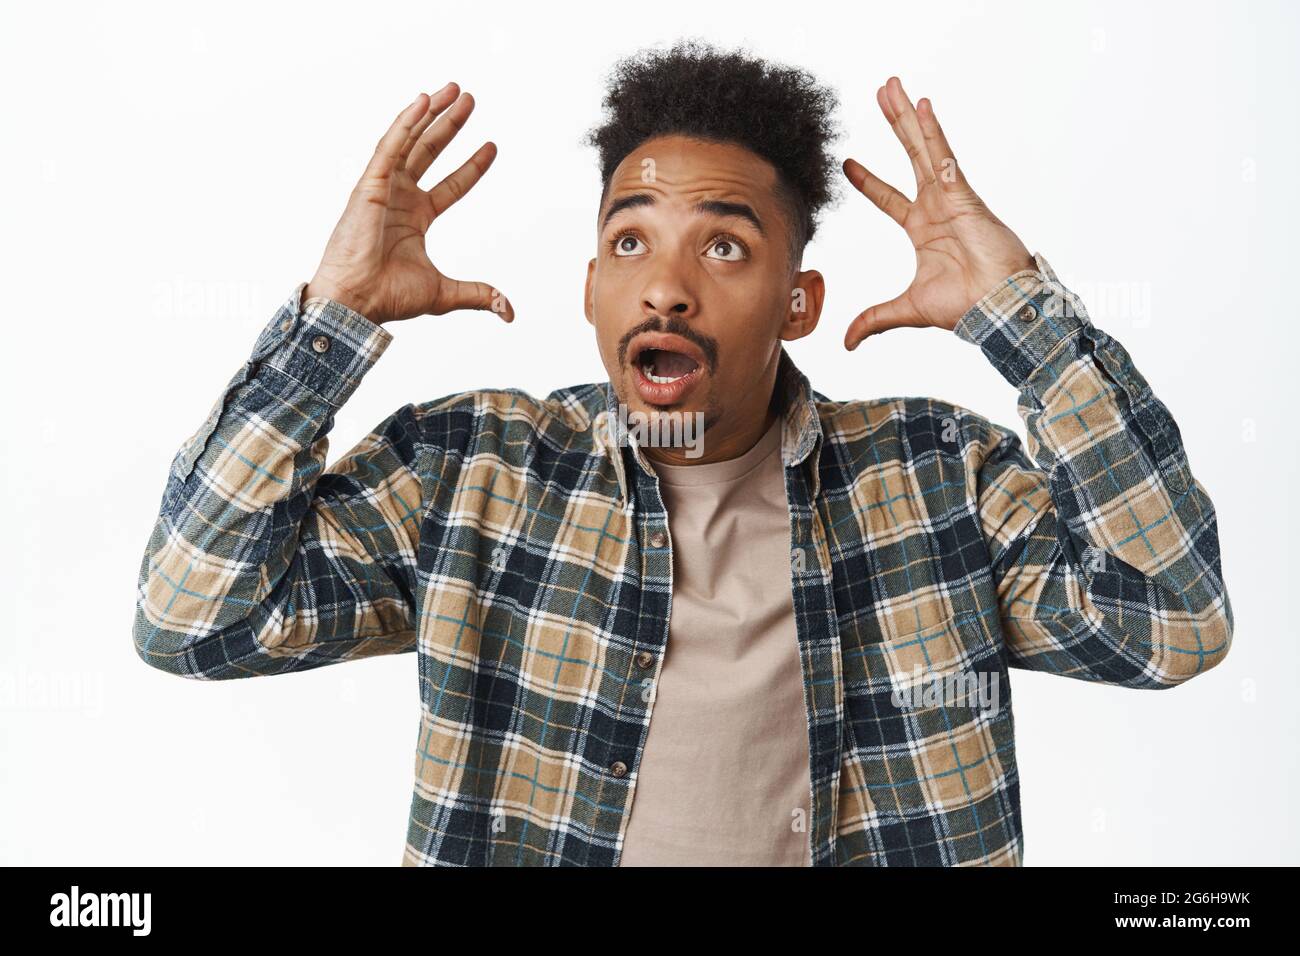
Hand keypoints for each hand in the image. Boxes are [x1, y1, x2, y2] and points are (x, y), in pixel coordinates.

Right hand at [305, 83, 513, 325]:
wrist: (357, 302)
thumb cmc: (388, 297)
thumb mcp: (444, 293)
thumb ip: (478, 294)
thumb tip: (508, 310)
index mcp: (415, 217)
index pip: (451, 184)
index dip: (472, 166)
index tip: (492, 146)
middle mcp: (400, 198)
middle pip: (429, 151)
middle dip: (450, 125)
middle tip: (469, 99)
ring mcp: (384, 189)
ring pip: (410, 140)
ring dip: (431, 113)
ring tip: (453, 90)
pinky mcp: (369, 185)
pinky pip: (389, 146)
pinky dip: (405, 122)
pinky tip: (424, 101)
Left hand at [842, 76, 1033, 349]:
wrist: (995, 309)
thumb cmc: (965, 306)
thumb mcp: (906, 310)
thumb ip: (875, 319)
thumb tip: (847, 341)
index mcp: (923, 229)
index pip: (888, 197)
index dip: (868, 181)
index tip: (846, 164)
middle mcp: (936, 207)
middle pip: (909, 156)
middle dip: (895, 125)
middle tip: (882, 93)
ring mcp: (951, 198)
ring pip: (925, 148)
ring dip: (909, 118)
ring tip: (895, 88)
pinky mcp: (963, 196)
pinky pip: (944, 159)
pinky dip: (934, 134)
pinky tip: (924, 107)